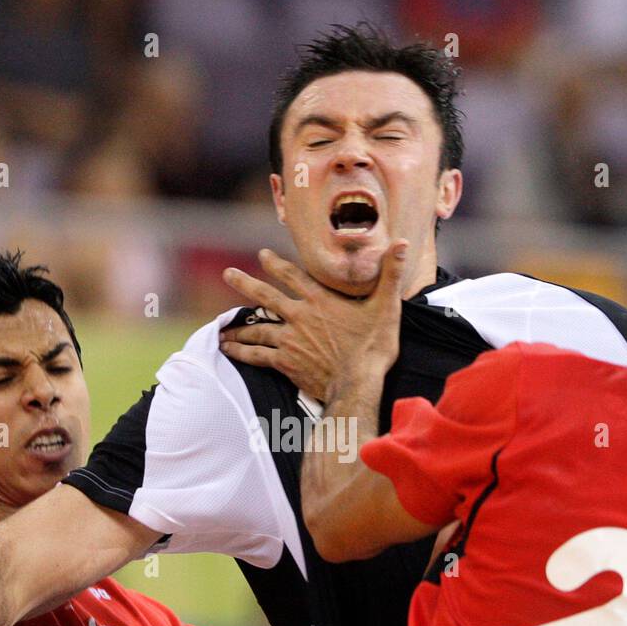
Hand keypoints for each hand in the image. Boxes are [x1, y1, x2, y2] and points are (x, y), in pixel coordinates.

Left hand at [220, 241, 408, 402]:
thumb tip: (404, 242)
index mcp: (320, 300)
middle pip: (264, 296)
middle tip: (227, 274)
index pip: (292, 275)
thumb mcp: (387, 306)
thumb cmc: (374, 346)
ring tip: (223, 327)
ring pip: (257, 328)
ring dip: (239, 326)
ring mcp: (289, 340)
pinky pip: (257, 356)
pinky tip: (229, 350)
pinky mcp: (285, 363)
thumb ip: (391, 273)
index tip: (262, 255)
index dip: (276, 263)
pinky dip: (242, 352)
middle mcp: (299, 316)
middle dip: (244, 283)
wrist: (358, 383)